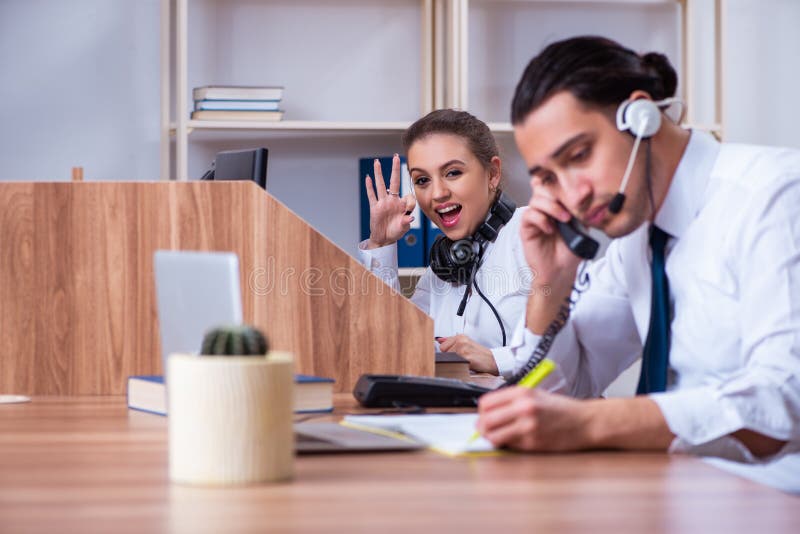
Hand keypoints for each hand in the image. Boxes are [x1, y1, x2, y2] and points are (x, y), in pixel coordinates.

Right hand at [364, 154, 415, 248]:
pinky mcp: (375, 208)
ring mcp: (383, 203)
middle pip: (394, 182)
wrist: (384, 239)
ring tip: (377, 162)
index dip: (410, 201)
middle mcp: (392, 201)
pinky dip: (369, 187)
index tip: (409, 209)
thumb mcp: (403, 228)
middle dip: (395, 170)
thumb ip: (406, 222)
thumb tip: (410, 217)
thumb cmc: (396, 232)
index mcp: (402, 205)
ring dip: (379, 174)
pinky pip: (372, 196)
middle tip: (395, 157)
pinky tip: (368, 178)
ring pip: (380, 186)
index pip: (408, 197)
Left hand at [437, 335, 497, 374]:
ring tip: (466, 361)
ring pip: (449, 358)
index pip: (443, 346)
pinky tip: (468, 364)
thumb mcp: (466, 344)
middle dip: (452, 357)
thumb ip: (452, 342)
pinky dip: (460, 365)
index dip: (448, 353)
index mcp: (460, 336)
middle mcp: (461, 340)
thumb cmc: (479, 354)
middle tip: (463, 358)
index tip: (456, 355)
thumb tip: (439, 340)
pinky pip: (455, 363)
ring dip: (456, 362)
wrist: (492, 360)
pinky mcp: (466, 357)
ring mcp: (463, 348)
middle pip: (444, 352)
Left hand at [476, 387, 591, 450]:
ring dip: (491, 438)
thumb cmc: (560, 409)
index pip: (486, 403)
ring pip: (494, 436)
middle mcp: (523, 408)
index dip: (481, 412)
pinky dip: (507, 444)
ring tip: (496, 437)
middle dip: (481, 427)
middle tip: (483, 430)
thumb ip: (512, 401)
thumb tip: (487, 413)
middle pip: (486, 420)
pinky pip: (509, 445)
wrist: (585, 422)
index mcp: (522, 393)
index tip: (483, 416)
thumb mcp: (535, 395)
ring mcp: (528, 426)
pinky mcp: (533, 443)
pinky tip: (513, 440)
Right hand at [520, 192, 583, 287]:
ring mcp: (535, 216)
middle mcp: (545, 208)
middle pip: (544, 187)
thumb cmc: (570, 250)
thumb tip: (586, 191)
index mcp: (558, 205)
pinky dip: (541, 219)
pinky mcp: (526, 227)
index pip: (557, 185)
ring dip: (552, 207)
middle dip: (559, 193)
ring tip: (564, 219)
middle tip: (572, 205)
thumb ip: (581, 209)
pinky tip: (550, 229)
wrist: (561, 270)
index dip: (567, 184)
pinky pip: (529, 215)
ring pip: (537, 199)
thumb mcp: (581, 227)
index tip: (584, 190)